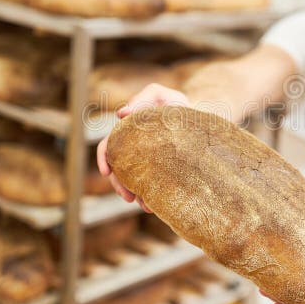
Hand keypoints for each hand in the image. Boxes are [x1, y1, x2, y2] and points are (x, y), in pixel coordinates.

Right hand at [96, 83, 189, 213]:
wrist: (200, 119)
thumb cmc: (177, 105)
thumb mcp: (161, 96)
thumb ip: (143, 100)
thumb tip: (121, 113)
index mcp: (127, 132)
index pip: (109, 146)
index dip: (104, 158)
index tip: (106, 172)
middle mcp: (133, 150)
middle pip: (118, 170)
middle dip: (120, 185)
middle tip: (129, 197)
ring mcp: (146, 164)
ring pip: (133, 183)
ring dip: (136, 195)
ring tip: (146, 206)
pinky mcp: (160, 174)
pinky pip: (150, 188)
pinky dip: (150, 198)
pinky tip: (155, 206)